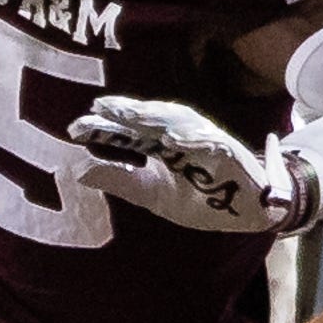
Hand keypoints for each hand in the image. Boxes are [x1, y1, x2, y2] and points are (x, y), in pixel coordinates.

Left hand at [68, 98, 304, 233]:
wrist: (247, 215)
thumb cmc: (202, 200)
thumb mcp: (152, 195)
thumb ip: (120, 181)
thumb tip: (79, 172)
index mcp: (161, 145)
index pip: (129, 131)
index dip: (105, 127)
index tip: (76, 127)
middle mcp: (181, 136)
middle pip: (151, 118)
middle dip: (126, 112)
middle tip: (101, 108)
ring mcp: (206, 141)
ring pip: (179, 121)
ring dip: (155, 116)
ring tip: (128, 114)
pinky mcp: (230, 152)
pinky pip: (211, 142)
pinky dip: (193, 139)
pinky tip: (173, 139)